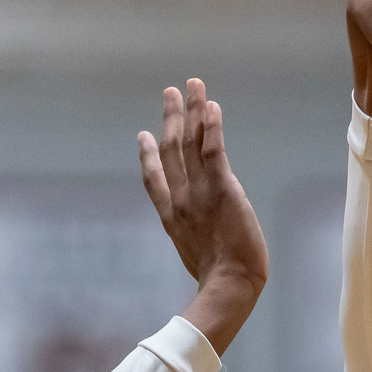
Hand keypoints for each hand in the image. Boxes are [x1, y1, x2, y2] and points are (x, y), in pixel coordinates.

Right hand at [139, 78, 268, 354]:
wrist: (228, 286)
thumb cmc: (219, 282)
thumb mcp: (196, 256)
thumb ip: (193, 239)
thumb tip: (197, 244)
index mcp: (171, 216)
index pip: (154, 179)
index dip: (147, 155)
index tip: (143, 136)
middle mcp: (180, 199)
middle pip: (171, 149)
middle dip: (170, 118)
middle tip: (170, 92)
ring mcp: (199, 192)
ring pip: (191, 143)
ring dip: (191, 110)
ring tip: (192, 85)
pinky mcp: (222, 189)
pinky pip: (213, 151)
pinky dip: (211, 126)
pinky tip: (211, 106)